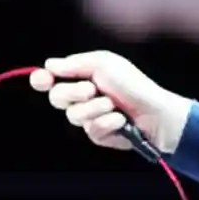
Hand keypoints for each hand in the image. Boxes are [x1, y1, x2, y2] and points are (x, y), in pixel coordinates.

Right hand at [29, 51, 190, 154]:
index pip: (51, 80)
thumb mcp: (105, 64)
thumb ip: (75, 64)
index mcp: (81, 77)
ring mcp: (88, 118)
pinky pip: (91, 129)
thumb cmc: (133, 85)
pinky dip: (108, 122)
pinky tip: (121, 119)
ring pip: (74, 115)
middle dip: (73, 92)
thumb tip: (49, 64)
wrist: (156, 111)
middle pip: (56, 97)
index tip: (42, 79)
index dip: (42, 79)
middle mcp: (81, 98)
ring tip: (115, 105)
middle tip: (91, 89)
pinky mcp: (97, 135)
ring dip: (96, 108)